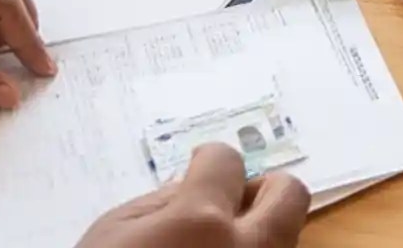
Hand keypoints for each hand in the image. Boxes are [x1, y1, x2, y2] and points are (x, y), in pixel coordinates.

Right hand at [77, 143, 310, 247]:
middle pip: (290, 194)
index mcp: (202, 222)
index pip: (228, 161)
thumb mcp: (111, 235)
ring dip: (255, 236)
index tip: (198, 170)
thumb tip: (190, 184)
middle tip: (229, 204)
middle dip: (262, 190)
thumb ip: (159, 202)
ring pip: (284, 240)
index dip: (208, 163)